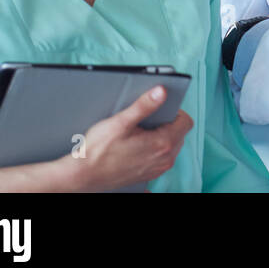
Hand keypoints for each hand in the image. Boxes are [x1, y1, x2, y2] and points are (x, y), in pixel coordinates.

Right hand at [64, 86, 193, 191]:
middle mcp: (164, 159)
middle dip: (168, 124)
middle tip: (146, 120)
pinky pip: (161, 158)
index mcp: (162, 144)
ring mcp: (157, 169)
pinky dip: (155, 150)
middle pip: (179, 134)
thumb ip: (144, 105)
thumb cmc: (98, 151)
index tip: (161, 109)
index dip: (175, 112)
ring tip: (140, 133)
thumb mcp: (121, 122)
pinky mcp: (149, 176)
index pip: (186, 122)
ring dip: (162, 137)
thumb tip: (161, 91)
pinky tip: (137, 146)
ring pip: (171, 146)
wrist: (82, 176)